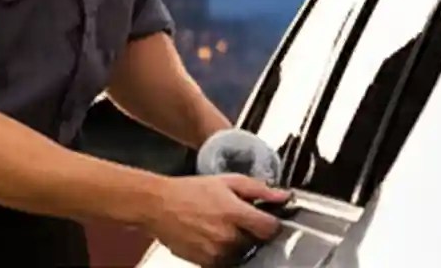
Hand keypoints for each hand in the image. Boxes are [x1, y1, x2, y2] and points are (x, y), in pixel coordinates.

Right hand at [147, 173, 290, 266]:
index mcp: (236, 214)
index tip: (263, 218)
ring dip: (237, 243)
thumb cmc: (189, 191)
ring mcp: (217, 253)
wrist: (157, 205)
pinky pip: (225, 261)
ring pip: (242, 253)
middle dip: (251, 231)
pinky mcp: (206, 263)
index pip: (271, 228)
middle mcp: (228, 237)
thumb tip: (283, 197)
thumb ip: (258, 189)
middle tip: (235, 218)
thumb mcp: (226, 181)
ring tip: (220, 227)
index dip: (269, 222)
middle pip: (257, 242)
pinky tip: (211, 236)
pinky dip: (223, 252)